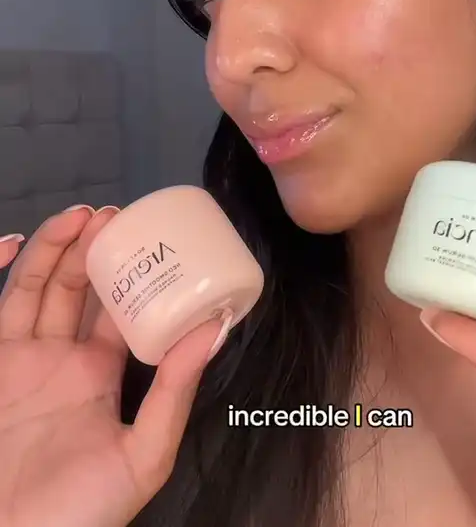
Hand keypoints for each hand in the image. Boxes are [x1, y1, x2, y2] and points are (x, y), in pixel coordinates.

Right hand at [0, 206, 227, 526]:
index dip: (131, 273)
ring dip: (57, 249)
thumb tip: (216, 328)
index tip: (147, 237)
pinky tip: (21, 241)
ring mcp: (23, 359)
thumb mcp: (143, 454)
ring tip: (83, 217)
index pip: (118, 310)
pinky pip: (3, 305)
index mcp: (102, 374)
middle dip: (94, 250)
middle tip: (115, 216)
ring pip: (39, 288)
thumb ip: (175, 392)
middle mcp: (63, 359)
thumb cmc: (82, 511)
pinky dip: (11, 269)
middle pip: (77, 289)